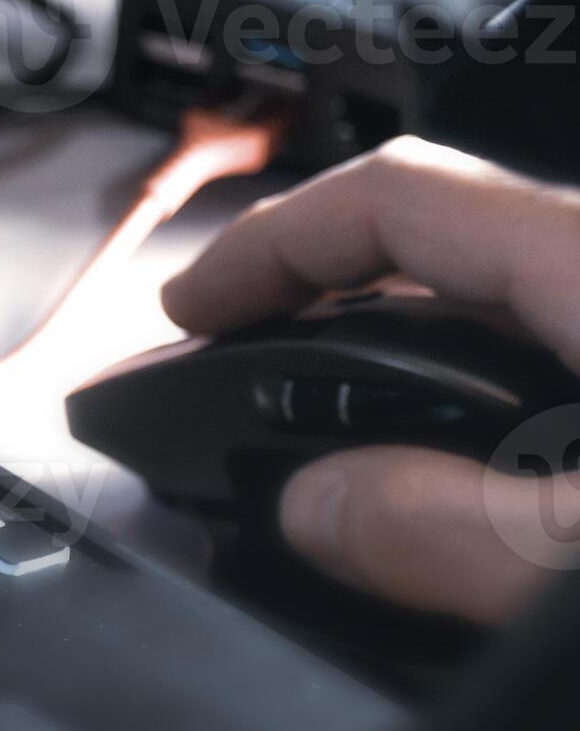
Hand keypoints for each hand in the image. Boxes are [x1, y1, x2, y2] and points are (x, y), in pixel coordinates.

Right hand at [159, 137, 579, 626]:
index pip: (399, 198)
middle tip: (224, 385)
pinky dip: (479, 422)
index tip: (188, 313)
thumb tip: (317, 507)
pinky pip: (553, 383)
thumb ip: (449, 532)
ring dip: (401, 379)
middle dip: (318, 314)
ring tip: (322, 453)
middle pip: (445, 255)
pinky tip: (456, 495)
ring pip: (508, 326)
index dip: (269, 244)